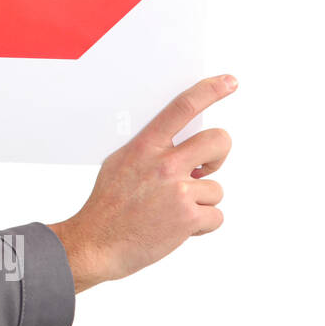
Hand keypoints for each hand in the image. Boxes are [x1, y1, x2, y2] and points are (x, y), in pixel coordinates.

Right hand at [48, 74, 236, 293]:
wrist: (96, 243)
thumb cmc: (106, 206)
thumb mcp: (119, 164)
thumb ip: (149, 151)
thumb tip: (178, 146)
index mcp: (144, 147)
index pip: (182, 109)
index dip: (209, 91)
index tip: (229, 82)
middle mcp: (164, 164)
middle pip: (218, 141)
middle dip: (220, 154)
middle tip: (207, 168)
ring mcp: (178, 191)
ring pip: (216, 188)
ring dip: (200, 201)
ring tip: (172, 211)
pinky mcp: (188, 218)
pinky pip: (216, 215)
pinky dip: (202, 225)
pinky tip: (178, 228)